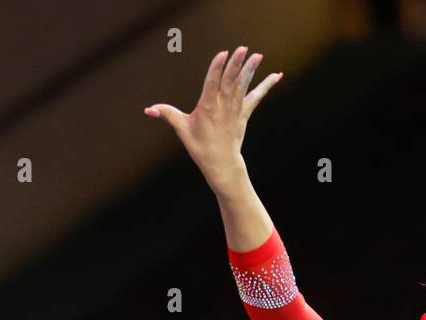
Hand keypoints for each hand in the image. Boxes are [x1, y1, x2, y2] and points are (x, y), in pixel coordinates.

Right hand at [144, 47, 281, 187]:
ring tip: (257, 54)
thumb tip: (147, 109)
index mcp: (207, 108)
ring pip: (244, 86)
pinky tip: (277, 75)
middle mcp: (223, 107)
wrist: (222, 165)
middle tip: (242, 48)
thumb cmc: (199, 147)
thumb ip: (167, 114)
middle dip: (236, 64)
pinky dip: (267, 85)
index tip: (223, 54)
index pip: (212, 83)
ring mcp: (236, 110)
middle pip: (231, 81)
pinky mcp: (244, 114)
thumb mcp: (182, 129)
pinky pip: (257, 97)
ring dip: (251, 70)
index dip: (218, 68)